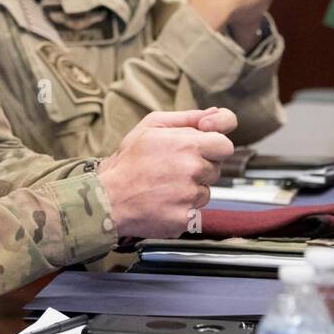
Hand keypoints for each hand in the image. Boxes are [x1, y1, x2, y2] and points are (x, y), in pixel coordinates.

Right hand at [96, 108, 236, 237]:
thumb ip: (188, 118)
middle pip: (215, 169)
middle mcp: (193, 169)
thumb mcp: (152, 126)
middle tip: (174, 168)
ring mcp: (190, 196)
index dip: (215, 147)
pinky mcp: (185, 219)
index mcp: (189, 144)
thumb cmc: (129, 161)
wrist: (108, 197)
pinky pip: (195, 212)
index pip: (225, 145)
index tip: (204, 149)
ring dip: (191, 189)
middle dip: (200, 167)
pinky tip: (164, 202)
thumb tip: (214, 114)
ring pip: (205, 191)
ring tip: (165, 186)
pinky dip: (182, 209)